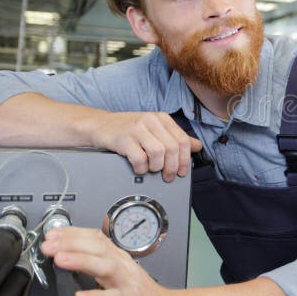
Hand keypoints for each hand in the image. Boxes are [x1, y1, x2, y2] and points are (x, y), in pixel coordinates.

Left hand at [40, 227, 174, 295]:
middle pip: (98, 248)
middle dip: (71, 243)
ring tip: (60, 259)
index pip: (96, 238)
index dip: (73, 233)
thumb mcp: (119, 274)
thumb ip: (97, 264)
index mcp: (119, 258)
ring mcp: (126, 284)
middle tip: (49, 244)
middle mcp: (123, 267)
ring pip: (104, 267)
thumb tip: (70, 256)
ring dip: (81, 261)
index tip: (52, 233)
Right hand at [86, 111, 201, 181]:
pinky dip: (142, 168)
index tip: (182, 171)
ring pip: (158, 153)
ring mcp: (137, 129)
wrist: (99, 125)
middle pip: (172, 148)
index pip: (183, 140)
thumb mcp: (155, 129)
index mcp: (162, 118)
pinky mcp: (123, 139)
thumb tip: (197, 146)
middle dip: (172, 167)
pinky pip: (139, 158)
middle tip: (168, 176)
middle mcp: (151, 121)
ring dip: (157, 167)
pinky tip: (139, 168)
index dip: (185, 159)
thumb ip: (175, 137)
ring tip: (152, 169)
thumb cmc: (128, 129)